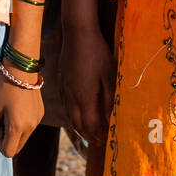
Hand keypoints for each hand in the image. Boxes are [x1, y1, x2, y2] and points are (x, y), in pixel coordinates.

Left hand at [0, 69, 43, 157]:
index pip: (8, 152)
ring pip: (24, 137)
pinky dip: (22, 122)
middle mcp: (31, 127)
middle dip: (7, 138)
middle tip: (1, 118)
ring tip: (8, 111)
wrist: (21, 68)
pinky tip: (17, 106)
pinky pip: (30, 126)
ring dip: (14, 131)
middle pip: (17, 147)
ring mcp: (38, 120)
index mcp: (18, 127)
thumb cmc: (3, 88)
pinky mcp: (40, 113)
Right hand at [60, 22, 114, 146]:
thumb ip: (109, 99)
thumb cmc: (97, 52)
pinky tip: (79, 113)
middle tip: (99, 142)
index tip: (106, 142)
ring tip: (90, 133)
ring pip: (70, 116)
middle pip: (79, 125)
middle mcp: (72, 97)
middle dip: (89, 136)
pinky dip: (73, 115)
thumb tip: (112, 119)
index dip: (98, 136)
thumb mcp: (109, 75)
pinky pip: (67, 106)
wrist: (77, 33)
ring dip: (80, 127)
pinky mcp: (62, 82)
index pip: (90, 125)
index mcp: (85, 97)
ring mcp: (65, 89)